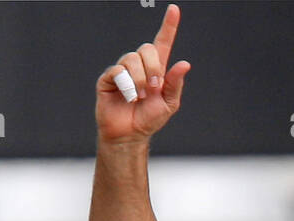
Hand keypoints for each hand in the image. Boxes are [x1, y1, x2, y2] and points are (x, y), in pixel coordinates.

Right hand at [95, 3, 190, 143]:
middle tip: (154, 87)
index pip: (162, 43)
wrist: (130, 134)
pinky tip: (128, 96)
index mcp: (156, 70)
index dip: (169, 26)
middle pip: (147, 48)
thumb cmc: (149, 119)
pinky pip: (117, 71)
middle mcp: (139, 65)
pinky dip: (126, 84)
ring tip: (140, 97)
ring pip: (131, 59)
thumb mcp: (168, 104)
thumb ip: (175, 84)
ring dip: (140, 80)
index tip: (175, 9)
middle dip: (153, 68)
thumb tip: (185, 64)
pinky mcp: (109, 78)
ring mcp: (123, 70)